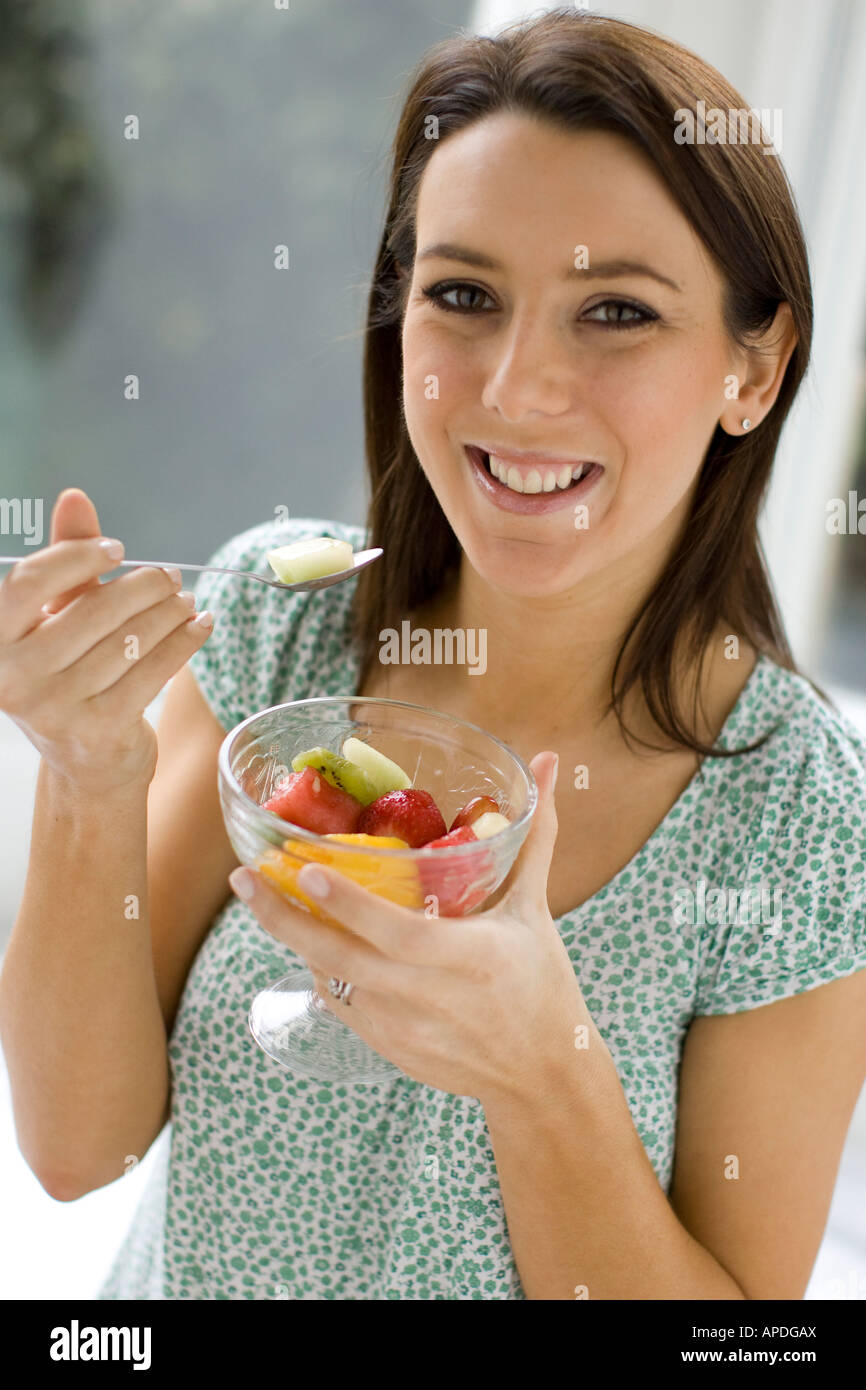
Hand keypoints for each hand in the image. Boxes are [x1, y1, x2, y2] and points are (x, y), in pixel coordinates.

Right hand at [0, 488, 212, 793]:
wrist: (85, 761)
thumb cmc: (68, 675)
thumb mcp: (57, 615)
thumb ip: (65, 559)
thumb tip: (75, 496)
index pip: (30, 582)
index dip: (77, 557)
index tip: (118, 549)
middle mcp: (14, 677)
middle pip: (93, 609)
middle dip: (143, 586)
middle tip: (170, 576)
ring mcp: (56, 707)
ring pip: (130, 639)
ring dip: (169, 612)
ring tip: (186, 599)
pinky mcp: (101, 729)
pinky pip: (155, 670)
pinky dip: (185, 641)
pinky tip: (201, 625)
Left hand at [230, 752, 599, 1101]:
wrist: (542, 1076)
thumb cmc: (543, 982)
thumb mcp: (535, 909)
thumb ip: (535, 836)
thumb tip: (550, 761)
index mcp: (469, 958)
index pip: (397, 932)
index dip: (349, 903)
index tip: (306, 870)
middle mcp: (428, 997)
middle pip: (342, 957)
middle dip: (285, 917)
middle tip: (245, 878)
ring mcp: (402, 1028)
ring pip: (331, 979)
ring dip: (293, 938)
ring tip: (260, 895)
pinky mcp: (388, 1048)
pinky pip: (340, 1003)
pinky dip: (318, 967)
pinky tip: (301, 937)